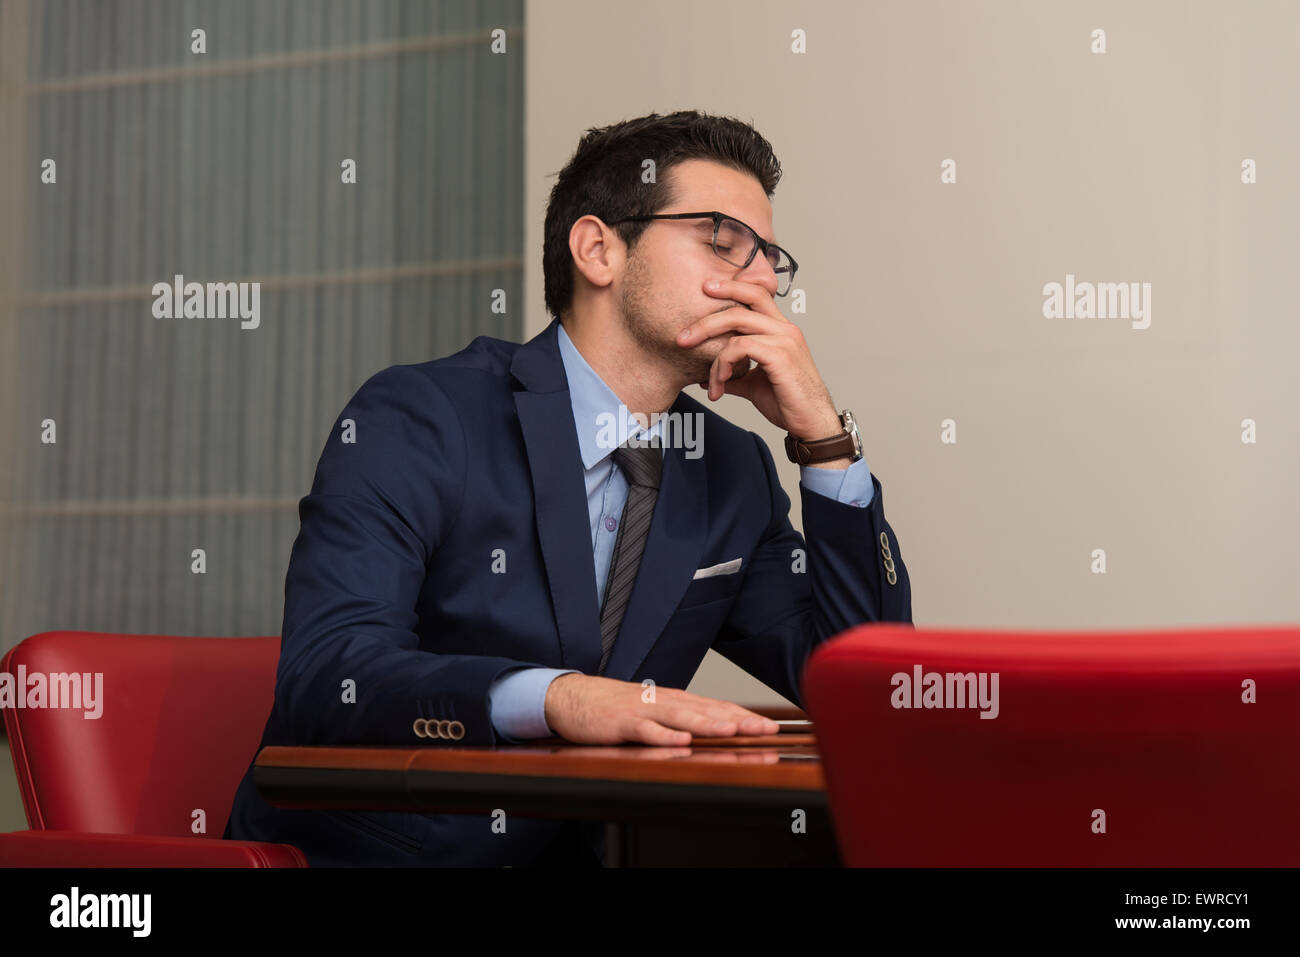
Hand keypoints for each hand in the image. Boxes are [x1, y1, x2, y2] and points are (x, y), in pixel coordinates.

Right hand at [543, 673, 781, 744]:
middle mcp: (665, 702)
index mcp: (676, 701)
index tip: (771, 727)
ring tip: (731, 731)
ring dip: (707, 724)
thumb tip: (719, 728)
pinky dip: (663, 736)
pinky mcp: (623, 724)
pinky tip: (680, 741)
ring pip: (681, 718)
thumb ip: (684, 719)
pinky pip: (645, 731)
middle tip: (766, 729)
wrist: (574, 697)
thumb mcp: (656, 711)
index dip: (745, 716)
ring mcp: (644, 712)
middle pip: (707, 711)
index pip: (717, 708)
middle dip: (738, 720)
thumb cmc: (618, 707)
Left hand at [676, 278, 842, 442]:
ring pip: (737, 323)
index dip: (731, 287)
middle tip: (682, 337)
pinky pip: (741, 347)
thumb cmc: (788, 402)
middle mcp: (784, 329)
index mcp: (780, 330)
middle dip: (707, 318)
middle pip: (743, 303)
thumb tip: (707, 378)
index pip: (755, 294)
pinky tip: (719, 384)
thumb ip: (733, 375)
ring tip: (708, 380)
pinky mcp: (781, 356)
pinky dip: (722, 364)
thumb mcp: (753, 384)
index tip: (706, 289)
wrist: (810, 423)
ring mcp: (784, 340)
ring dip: (712, 350)